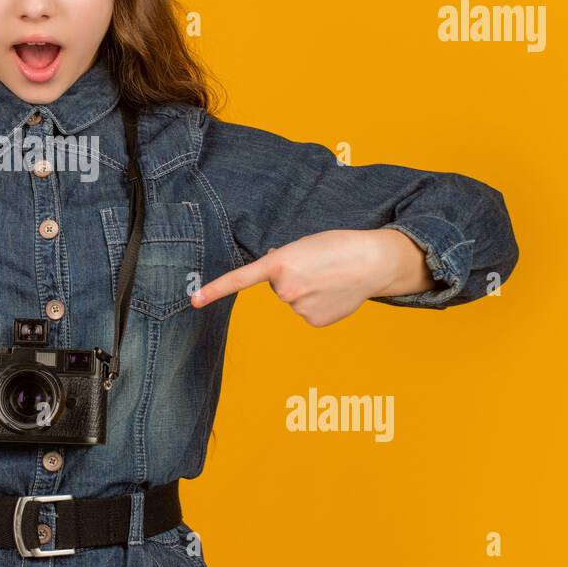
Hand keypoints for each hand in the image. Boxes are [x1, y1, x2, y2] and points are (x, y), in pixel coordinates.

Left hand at [189, 228, 434, 326]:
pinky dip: (318, 304)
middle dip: (292, 278)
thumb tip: (274, 270)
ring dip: (307, 290)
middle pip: (277, 287)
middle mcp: (285, 289)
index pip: (240, 279)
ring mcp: (299, 308)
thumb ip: (282, 259)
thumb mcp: (304, 245)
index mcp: (279, 264)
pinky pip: (307, 312)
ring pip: (293, 300)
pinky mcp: (314, 321)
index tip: (194, 300)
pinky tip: (334, 293)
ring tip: (329, 278)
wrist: (373, 262)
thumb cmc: (338, 247)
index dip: (215, 289)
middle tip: (317, 266)